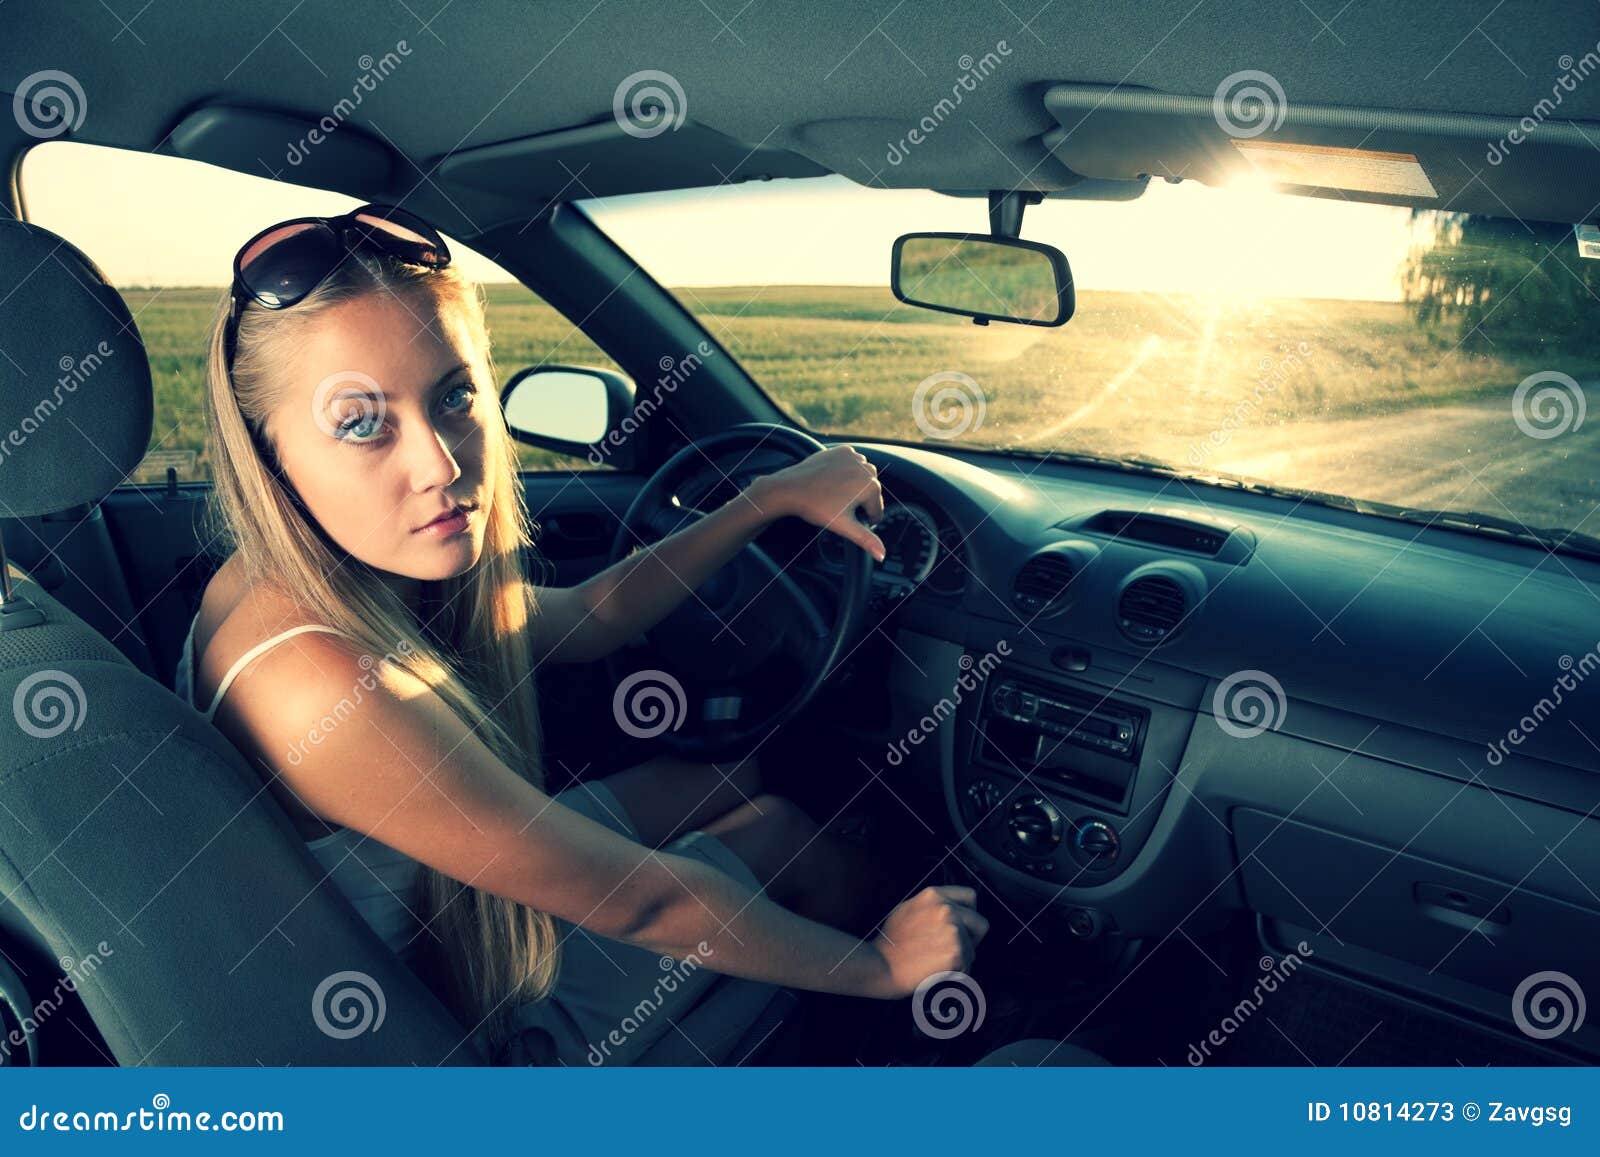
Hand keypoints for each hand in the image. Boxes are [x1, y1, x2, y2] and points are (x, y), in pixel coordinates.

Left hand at [755, 445, 886, 561]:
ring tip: (835, 495)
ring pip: (862, 477)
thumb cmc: (815, 506)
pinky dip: (846, 471)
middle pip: (870, 493)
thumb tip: (881, 554)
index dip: (864, 520)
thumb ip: (866, 539)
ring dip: (854, 486)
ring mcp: (854, 457)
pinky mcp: (843, 450)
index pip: (876, 510)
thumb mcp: (844, 526)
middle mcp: (866, 468)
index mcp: (871, 486)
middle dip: (859, 501)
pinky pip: (852, 464)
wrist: (792, 487)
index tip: (848, 519)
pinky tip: (833, 481)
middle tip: (838, 507)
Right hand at [863, 885, 988, 998]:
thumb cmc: (889, 942)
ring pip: (973, 949)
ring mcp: (953, 930)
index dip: (969, 914)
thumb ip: (932, 906)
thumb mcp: (908, 908)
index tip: (963, 926)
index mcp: (934, 896)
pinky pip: (967, 966)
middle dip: (971, 939)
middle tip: (953, 950)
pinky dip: (956, 973)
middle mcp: (947, 909)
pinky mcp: (956, 952)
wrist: (881, 964)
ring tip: (938, 964)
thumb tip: (951, 912)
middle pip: (980, 924)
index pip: (971, 897)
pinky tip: (938, 972)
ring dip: (961, 959)